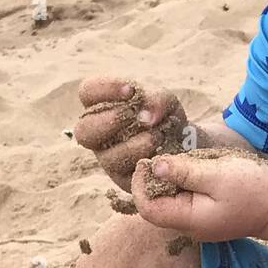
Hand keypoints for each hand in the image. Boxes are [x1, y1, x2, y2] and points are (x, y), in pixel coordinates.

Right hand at [73, 76, 189, 192]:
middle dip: (111, 121)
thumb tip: (145, 118)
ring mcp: (107, 158)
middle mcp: (98, 134)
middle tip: (135, 116)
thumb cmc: (166, 118)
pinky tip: (160, 153)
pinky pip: (125, 175)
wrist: (185, 146)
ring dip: (133, 145)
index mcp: (101, 106)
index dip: (104, 89)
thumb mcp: (166, 101)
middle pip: (83, 131)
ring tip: (157, 136)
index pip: (87, 92)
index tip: (131, 90)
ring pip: (106, 157)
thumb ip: (156, 99)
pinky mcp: (122, 178)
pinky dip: (144, 161)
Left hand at [131, 150, 267, 242]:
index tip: (148, 159)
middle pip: (155, 203)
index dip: (140, 183)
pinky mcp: (205, 214)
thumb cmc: (255, 190)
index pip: (146, 207)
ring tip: (189, 161)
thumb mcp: (219, 174)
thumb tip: (154, 165)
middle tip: (169, 155)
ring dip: (172, 177)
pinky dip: (185, 181)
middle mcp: (188, 226)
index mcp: (188, 219)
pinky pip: (184, 198)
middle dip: (155, 177)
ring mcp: (197, 222)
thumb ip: (185, 171)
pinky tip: (200, 169)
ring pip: (169, 199)